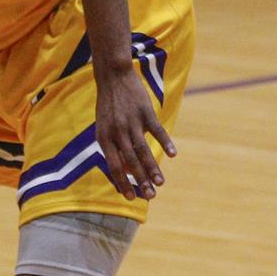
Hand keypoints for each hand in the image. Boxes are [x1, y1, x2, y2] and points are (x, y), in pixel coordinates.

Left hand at [94, 68, 176, 200]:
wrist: (113, 77)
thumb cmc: (109, 106)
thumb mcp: (104, 126)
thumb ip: (113, 146)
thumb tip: (125, 169)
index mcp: (104, 138)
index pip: (113, 166)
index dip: (122, 182)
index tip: (131, 198)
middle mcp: (116, 132)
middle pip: (130, 162)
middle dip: (141, 181)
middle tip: (151, 197)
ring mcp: (131, 122)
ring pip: (142, 150)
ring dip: (152, 168)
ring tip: (161, 183)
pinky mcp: (145, 112)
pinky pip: (156, 130)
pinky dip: (165, 142)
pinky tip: (173, 154)